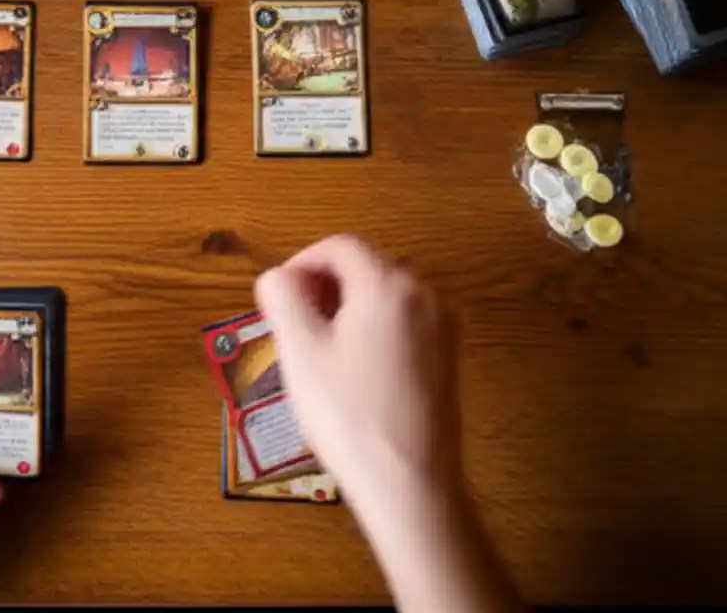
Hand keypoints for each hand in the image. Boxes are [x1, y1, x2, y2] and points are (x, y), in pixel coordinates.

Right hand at [258, 236, 519, 612]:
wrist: (410, 480)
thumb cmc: (348, 413)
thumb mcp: (300, 351)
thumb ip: (282, 297)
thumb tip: (278, 276)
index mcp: (388, 283)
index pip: (339, 246)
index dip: (301, 262)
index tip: (277, 296)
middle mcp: (425, 293)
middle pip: (366, 266)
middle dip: (324, 284)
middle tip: (294, 324)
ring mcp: (444, 325)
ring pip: (386, 294)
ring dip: (348, 306)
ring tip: (319, 349)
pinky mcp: (449, 355)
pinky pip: (404, 321)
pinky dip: (374, 327)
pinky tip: (354, 368)